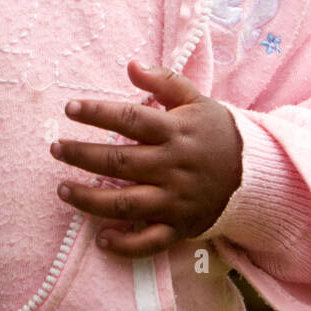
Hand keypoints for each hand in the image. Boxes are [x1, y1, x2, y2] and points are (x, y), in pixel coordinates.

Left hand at [50, 60, 243, 257]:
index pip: (129, 119)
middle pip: (119, 163)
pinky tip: (101, 240)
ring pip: (126, 204)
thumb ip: (164, 81)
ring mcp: (175, 200)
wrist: (254, 173)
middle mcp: (172, 166)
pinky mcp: (180, 227)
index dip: (97, 113)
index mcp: (174, 132)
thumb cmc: (215, 131)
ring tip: (62, 190)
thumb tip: (131, 64)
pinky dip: (125, 246)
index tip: (69, 109)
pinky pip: (150, 242)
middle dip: (81, 156)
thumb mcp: (195, 100)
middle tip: (56, 149)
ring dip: (90, 200)